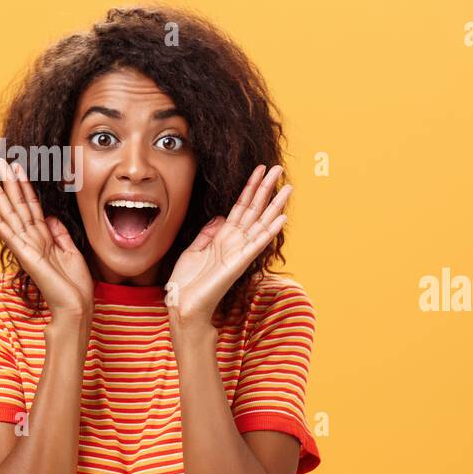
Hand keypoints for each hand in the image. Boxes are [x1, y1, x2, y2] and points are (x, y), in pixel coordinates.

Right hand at [0, 158, 93, 319]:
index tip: (19, 169)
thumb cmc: (74, 284)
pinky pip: (10, 235)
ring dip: (1, 196)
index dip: (25, 188)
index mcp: (44, 238)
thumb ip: (60, 234)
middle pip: (19, 206)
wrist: (75, 306)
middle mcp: (32, 240)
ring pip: (12, 215)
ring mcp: (27, 248)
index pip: (32, 208)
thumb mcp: (71, 251)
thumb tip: (50, 217)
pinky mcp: (26, 256)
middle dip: (10, 184)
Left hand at [166, 164, 290, 325]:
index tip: (259, 170)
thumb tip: (220, 216)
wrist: (183, 304)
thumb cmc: (187, 282)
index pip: (241, 206)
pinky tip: (281, 216)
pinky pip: (257, 242)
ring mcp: (240, 251)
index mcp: (224, 237)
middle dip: (266, 188)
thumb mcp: (194, 249)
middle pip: (255, 209)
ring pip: (261, 222)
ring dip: (275, 204)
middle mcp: (236, 241)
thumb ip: (208, 232)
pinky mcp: (239, 262)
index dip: (250, 187)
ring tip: (288, 187)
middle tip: (278, 168)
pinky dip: (270, 230)